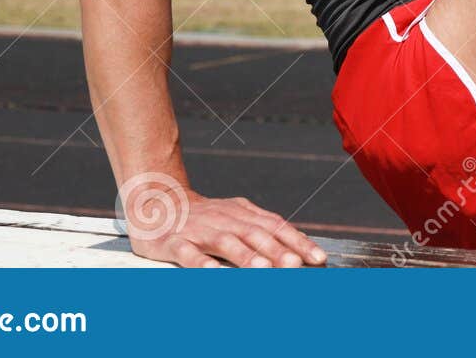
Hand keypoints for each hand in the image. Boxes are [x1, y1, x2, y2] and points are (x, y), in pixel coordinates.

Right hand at [123, 185, 327, 268]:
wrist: (157, 202)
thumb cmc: (204, 217)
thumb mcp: (236, 216)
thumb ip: (263, 230)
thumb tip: (297, 248)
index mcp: (243, 214)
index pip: (276, 226)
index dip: (298, 242)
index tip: (318, 258)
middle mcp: (224, 219)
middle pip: (255, 234)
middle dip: (277, 250)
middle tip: (295, 265)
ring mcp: (199, 230)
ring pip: (225, 242)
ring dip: (245, 256)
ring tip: (263, 269)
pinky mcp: (174, 242)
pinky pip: (188, 254)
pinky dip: (201, 264)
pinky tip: (212, 274)